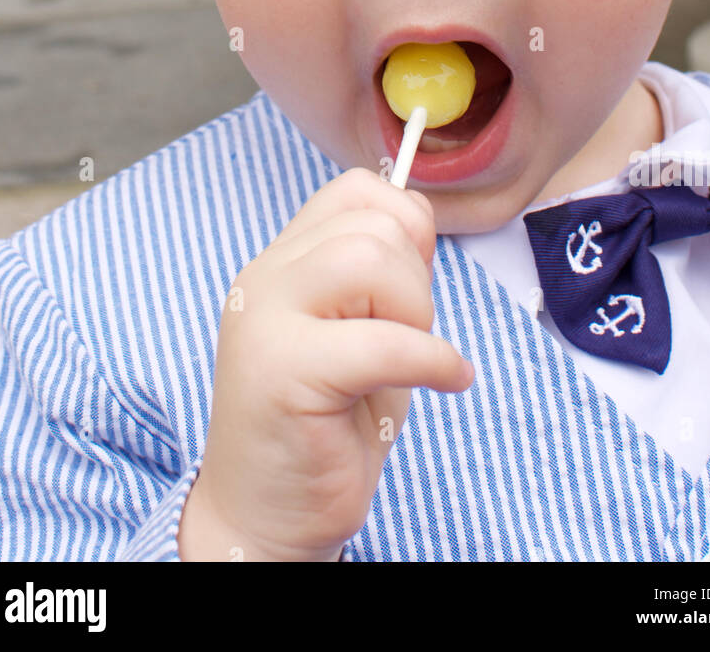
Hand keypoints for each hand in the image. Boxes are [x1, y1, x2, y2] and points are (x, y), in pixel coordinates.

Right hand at [178, 168, 473, 560]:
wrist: (265, 517)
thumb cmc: (326, 426)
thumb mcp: (362, 329)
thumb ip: (382, 271)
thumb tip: (422, 215)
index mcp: (283, 261)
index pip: (356, 191)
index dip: (405, 227)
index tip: (410, 288)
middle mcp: (264, 278)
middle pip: (372, 224)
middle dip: (416, 278)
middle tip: (407, 338)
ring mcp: (264, 319)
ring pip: (369, 259)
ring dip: (414, 313)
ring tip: (406, 361)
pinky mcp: (280, 370)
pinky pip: (381, 341)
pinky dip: (432, 360)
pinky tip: (445, 383)